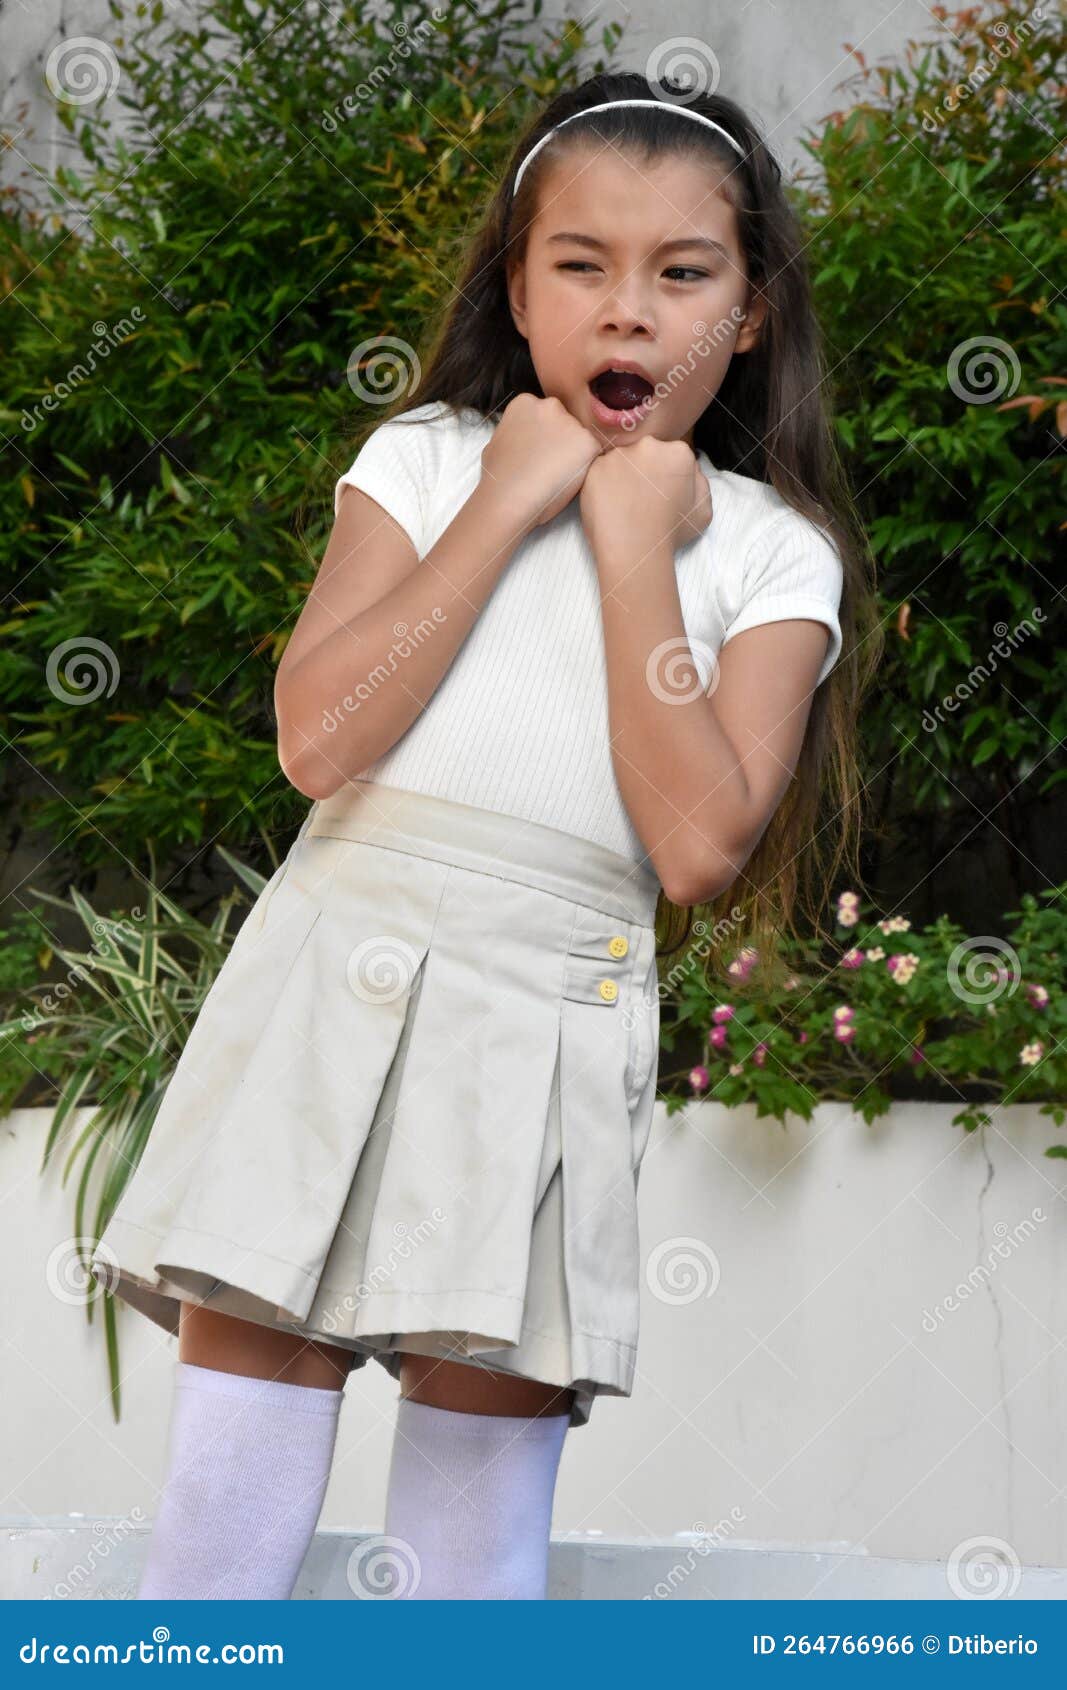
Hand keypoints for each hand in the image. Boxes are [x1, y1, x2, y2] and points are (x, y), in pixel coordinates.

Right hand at [479, 393, 603, 538]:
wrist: (507, 497)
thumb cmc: (498, 478)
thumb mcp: (498, 441)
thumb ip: (517, 432)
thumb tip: (523, 439)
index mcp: (526, 402)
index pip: (545, 416)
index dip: (544, 437)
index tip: (538, 453)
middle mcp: (550, 405)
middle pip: (565, 422)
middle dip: (562, 441)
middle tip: (550, 465)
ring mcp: (570, 421)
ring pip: (580, 438)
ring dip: (574, 454)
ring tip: (556, 476)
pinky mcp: (588, 441)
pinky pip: (593, 455)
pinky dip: (585, 468)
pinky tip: (567, 480)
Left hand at [579, 436, 712, 567]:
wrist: (635, 550)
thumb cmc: (670, 534)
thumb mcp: (703, 509)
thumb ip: (699, 481)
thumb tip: (690, 471)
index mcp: (678, 452)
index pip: (671, 455)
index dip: (665, 475)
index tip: (661, 493)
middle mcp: (649, 445)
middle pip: (645, 453)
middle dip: (643, 471)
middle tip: (641, 499)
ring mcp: (620, 455)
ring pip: (620, 460)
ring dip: (621, 477)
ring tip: (624, 505)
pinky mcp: (596, 467)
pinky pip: (599, 472)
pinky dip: (602, 486)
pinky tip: (609, 505)